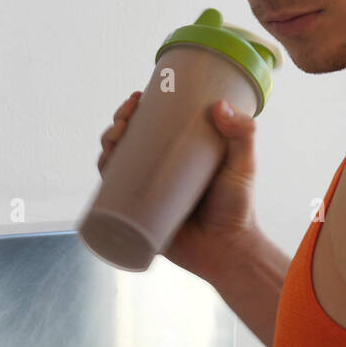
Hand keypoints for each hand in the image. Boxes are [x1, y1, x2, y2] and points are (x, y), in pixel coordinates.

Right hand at [98, 92, 261, 283]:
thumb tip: (219, 105)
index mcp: (178, 157)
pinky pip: (111, 200)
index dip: (137, 111)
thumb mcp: (243, 164)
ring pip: (116, 166)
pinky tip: (102, 165)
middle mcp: (158, 174)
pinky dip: (102, 181)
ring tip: (114, 137)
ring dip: (106, 146)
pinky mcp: (137, 219)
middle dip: (118, 125)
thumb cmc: (238, 208)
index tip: (138, 96)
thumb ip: (243, 134)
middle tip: (126, 116)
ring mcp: (146, 196)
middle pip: (128, 143)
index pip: (152, 128)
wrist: (228, 250)